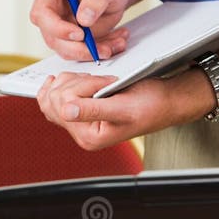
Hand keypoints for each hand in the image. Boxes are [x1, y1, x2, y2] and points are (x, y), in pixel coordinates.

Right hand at [30, 0, 132, 60]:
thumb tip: (84, 19)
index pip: (42, 15)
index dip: (57, 28)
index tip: (80, 34)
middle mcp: (53, 14)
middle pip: (53, 39)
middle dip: (78, 49)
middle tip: (103, 50)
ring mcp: (62, 30)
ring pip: (69, 51)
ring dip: (93, 53)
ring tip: (118, 43)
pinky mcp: (74, 41)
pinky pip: (83, 53)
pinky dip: (101, 51)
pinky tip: (118, 42)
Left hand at [37, 67, 217, 150]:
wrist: (165, 103)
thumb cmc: (151, 106)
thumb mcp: (122, 107)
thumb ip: (93, 110)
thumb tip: (66, 111)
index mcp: (88, 137)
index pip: (62, 105)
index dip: (81, 86)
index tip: (104, 84)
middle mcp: (80, 133)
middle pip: (52, 100)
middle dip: (76, 83)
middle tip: (103, 83)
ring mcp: (79, 123)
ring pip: (53, 95)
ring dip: (74, 81)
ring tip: (100, 84)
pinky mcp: (82, 112)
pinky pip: (59, 98)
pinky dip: (68, 84)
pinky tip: (82, 81)